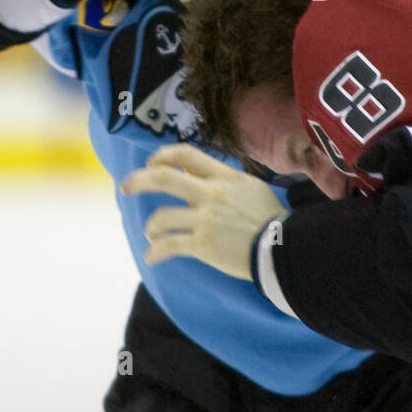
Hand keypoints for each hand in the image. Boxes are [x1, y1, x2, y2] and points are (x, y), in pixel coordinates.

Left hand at [121, 145, 285, 279]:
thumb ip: (227, 181)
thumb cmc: (273, 220)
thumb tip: (206, 176)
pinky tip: (151, 257)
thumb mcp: (252, 188)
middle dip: (138, 181)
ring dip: (151, 226)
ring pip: (161, 217)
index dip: (163, 156)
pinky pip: (169, 246)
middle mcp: (211, 194)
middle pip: (163, 178)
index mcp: (224, 177)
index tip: (152, 163)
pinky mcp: (203, 245)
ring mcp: (206, 220)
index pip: (186, 154)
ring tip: (151, 233)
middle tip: (125, 186)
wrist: (286, 248)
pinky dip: (155, 252)